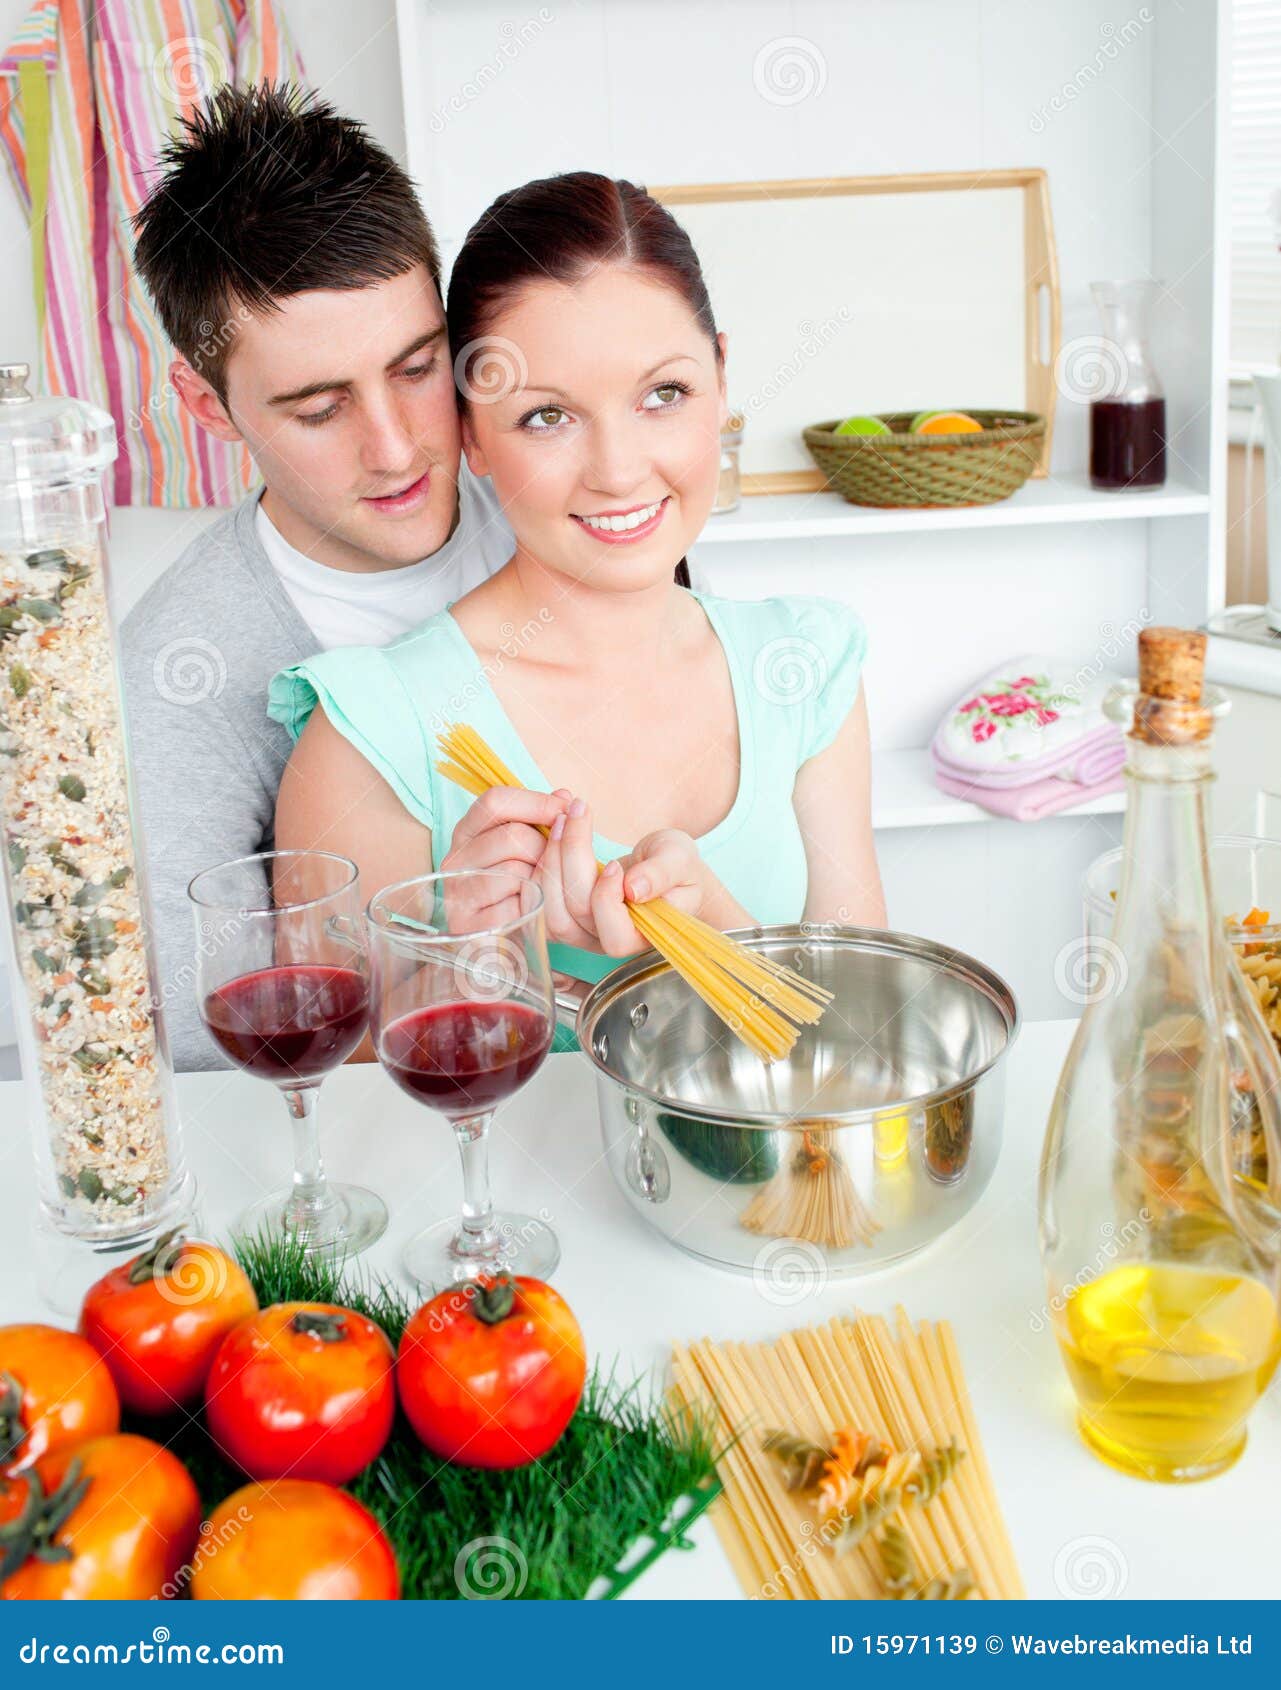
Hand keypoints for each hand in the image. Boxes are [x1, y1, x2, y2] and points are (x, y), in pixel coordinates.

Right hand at [439, 786, 569, 931]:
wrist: (502, 946)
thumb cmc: (518, 889)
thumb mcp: (529, 849)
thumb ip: (544, 821)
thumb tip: (565, 797)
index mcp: (467, 831)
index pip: (496, 801)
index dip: (537, 802)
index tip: (565, 811)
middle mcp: (455, 858)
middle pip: (513, 836)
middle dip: (545, 849)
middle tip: (551, 864)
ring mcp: (458, 892)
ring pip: (516, 871)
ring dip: (539, 881)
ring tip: (537, 889)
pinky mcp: (469, 924)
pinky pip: (515, 906)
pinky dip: (531, 908)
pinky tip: (528, 910)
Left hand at [536, 798, 707, 955]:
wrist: (665, 868)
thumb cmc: (678, 867)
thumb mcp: (680, 860)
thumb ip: (662, 874)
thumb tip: (634, 889)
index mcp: (641, 936)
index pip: (614, 936)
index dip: (607, 899)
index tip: (616, 862)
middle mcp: (605, 941)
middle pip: (576, 912)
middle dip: (572, 857)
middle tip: (578, 812)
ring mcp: (581, 931)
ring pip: (552, 907)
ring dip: (553, 858)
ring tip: (564, 818)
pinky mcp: (563, 913)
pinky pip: (539, 899)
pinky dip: (541, 864)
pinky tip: (554, 833)